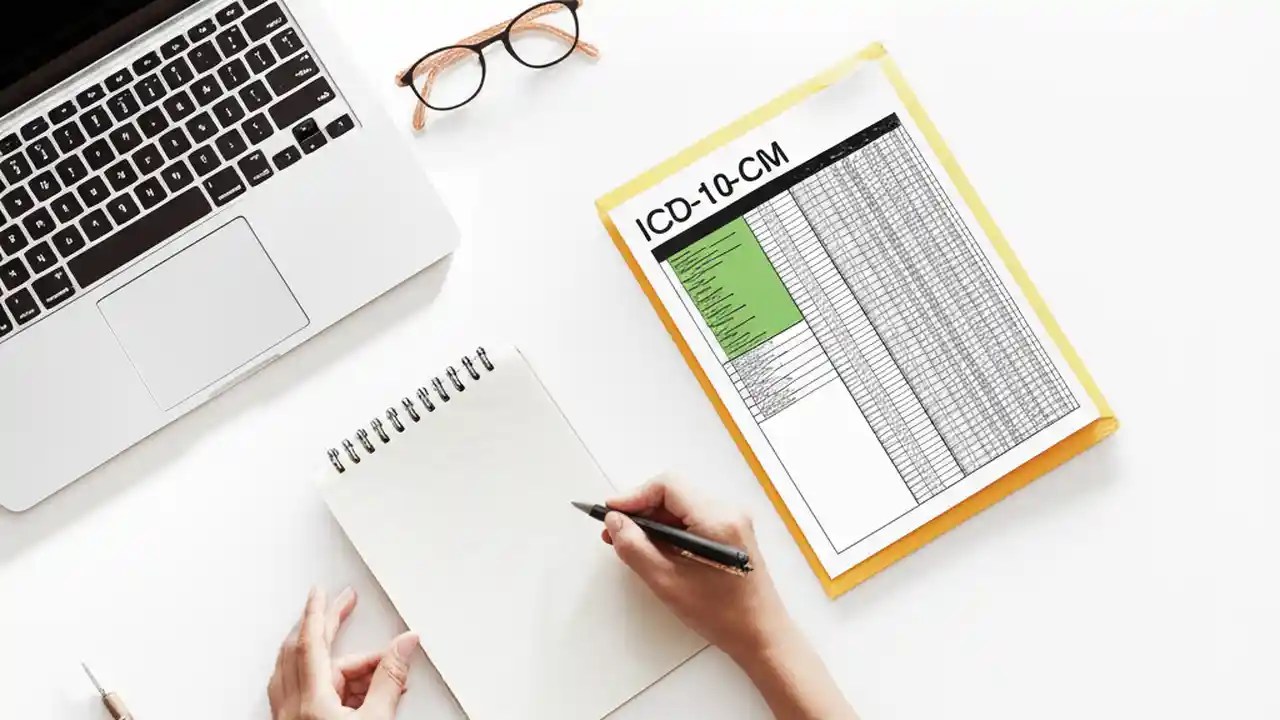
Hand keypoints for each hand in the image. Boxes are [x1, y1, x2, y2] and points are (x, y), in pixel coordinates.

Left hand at [268, 587, 418, 719]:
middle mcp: (291, 708)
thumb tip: (404, 645)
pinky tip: (353, 687)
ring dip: (330, 659)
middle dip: (325, 625)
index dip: (317, 612)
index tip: (320, 592)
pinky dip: (327, 682)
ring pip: (301, 673)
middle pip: (302, 652)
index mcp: (310, 701)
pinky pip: (302, 692)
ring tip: (366, 659)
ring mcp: (288, 719)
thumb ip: (390, 680)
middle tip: (344, 604)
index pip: (309, 643)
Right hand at [604, 476, 859, 719]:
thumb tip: (614, 521)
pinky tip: (653, 550)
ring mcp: (733, 521)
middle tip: (613, 533)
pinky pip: (693, 520)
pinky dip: (670, 530)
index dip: (634, 496)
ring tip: (629, 544)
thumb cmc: (721, 614)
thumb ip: (635, 547)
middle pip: (674, 494)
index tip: (610, 513)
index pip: (668, 486)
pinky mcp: (732, 534)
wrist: (762, 635)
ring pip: (681, 507)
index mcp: (717, 518)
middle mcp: (728, 511)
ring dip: (653, 522)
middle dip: (641, 510)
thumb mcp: (667, 582)